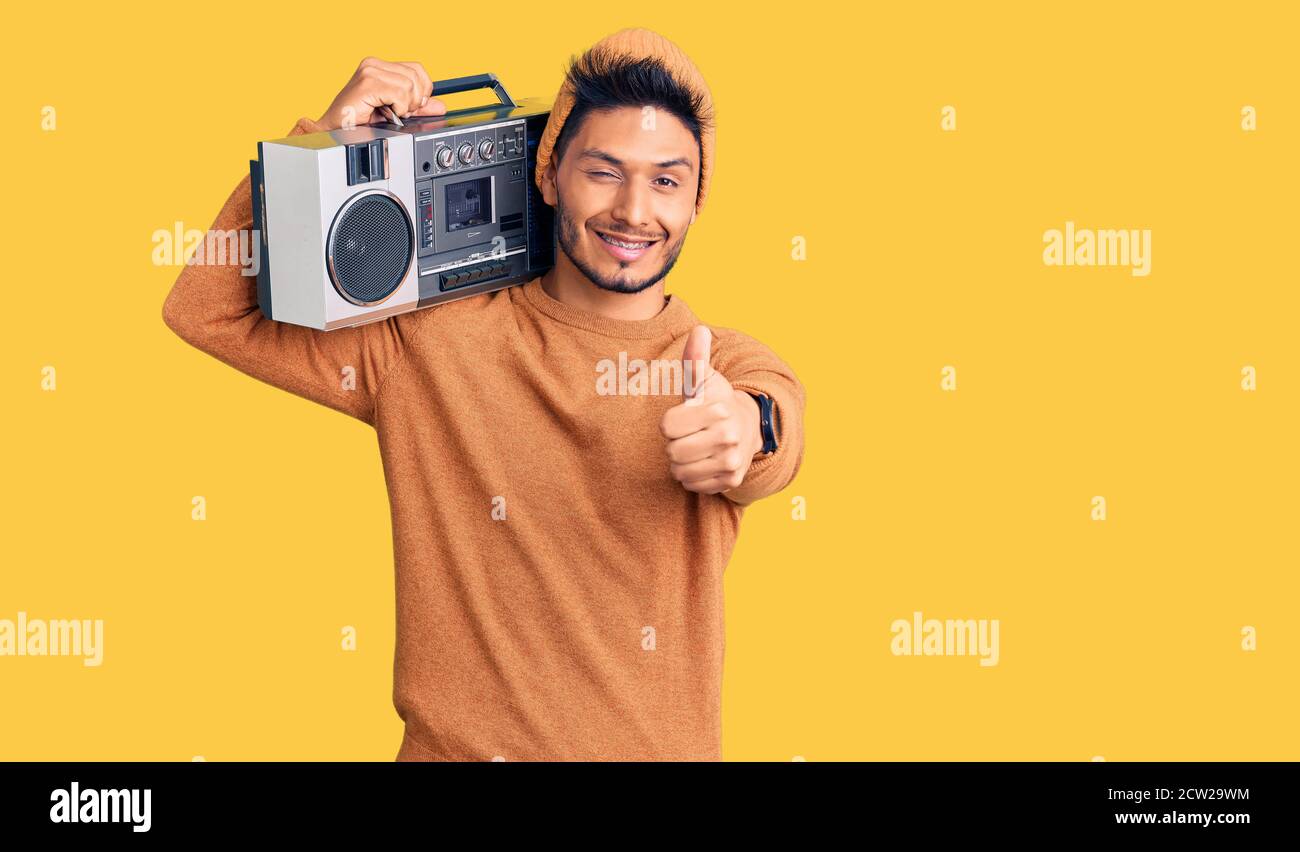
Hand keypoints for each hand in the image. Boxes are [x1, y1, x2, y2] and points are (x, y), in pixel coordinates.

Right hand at [316, 58, 447, 130]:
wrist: (336, 131)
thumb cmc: (357, 122)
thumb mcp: (395, 111)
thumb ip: (416, 106)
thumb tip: (439, 105)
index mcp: (379, 66)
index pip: (417, 69)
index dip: (422, 90)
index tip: (411, 106)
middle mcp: (374, 64)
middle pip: (416, 76)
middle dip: (414, 100)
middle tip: (399, 112)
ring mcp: (370, 72)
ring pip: (409, 85)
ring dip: (404, 106)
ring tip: (390, 113)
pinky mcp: (367, 83)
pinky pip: (399, 94)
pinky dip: (398, 108)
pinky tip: (386, 113)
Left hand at [660, 326, 763, 493]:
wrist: (747, 428)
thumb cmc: (715, 402)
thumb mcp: (704, 380)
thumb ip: (695, 359)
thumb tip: (699, 331)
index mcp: (719, 410)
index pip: (667, 427)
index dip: (670, 422)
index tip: (685, 416)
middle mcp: (729, 437)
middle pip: (672, 452)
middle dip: (675, 444)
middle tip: (690, 434)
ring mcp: (731, 462)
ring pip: (680, 471)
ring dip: (681, 462)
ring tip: (695, 448)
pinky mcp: (730, 481)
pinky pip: (691, 485)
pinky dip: (691, 476)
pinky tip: (703, 462)